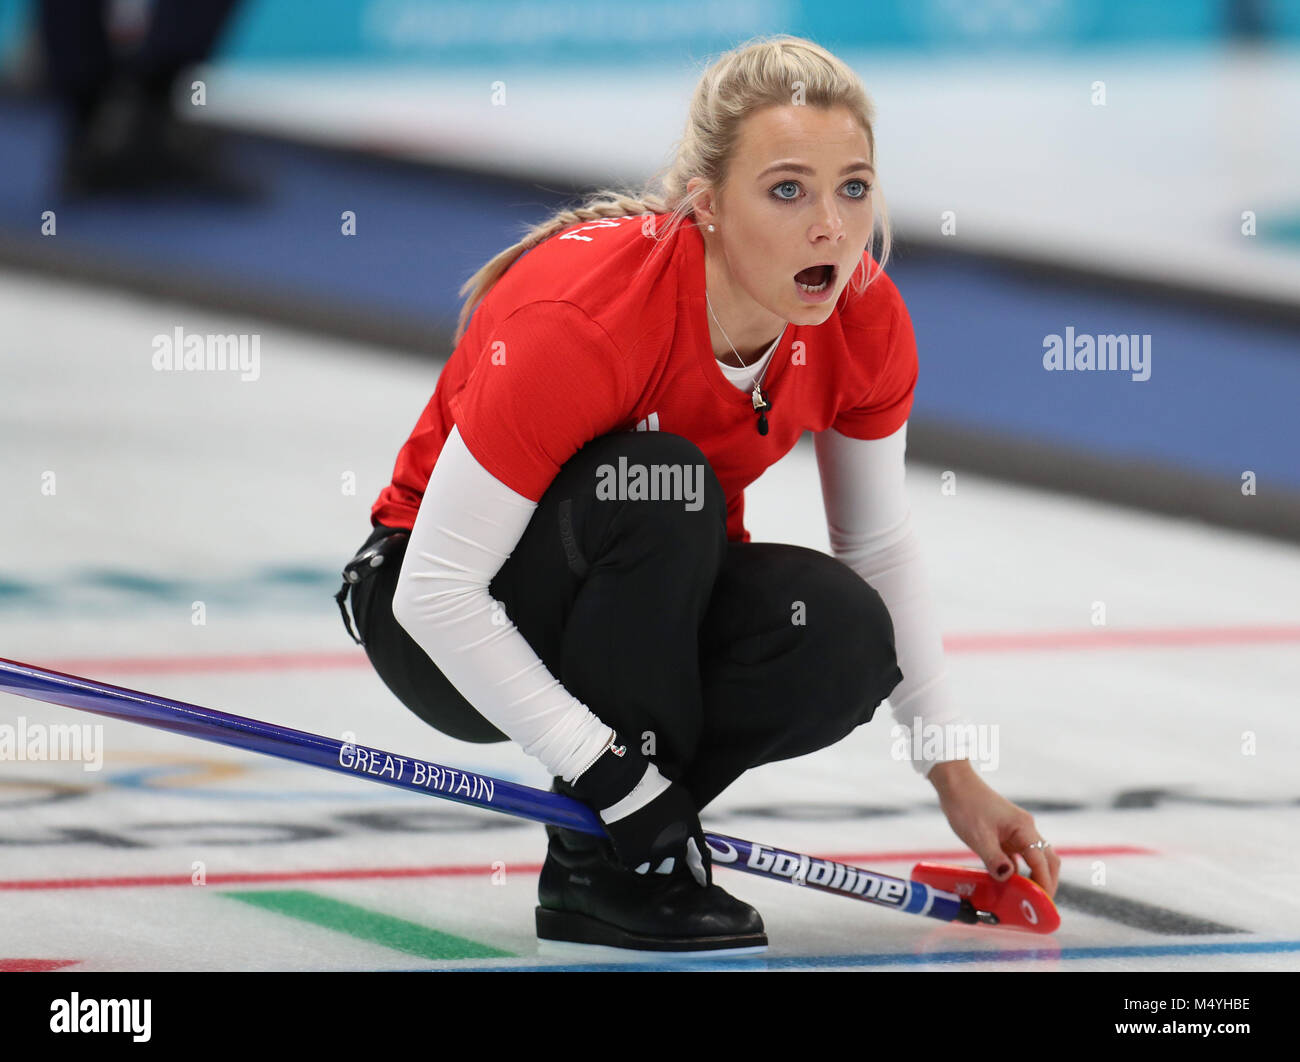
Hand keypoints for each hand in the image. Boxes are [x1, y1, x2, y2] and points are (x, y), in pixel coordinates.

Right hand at [601, 776, 710, 886]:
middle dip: (670, 856)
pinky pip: (637, 866)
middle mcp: (672, 848)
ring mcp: (652, 855)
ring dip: (652, 858)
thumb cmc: (655, 790)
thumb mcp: (682, 803)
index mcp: (687, 834)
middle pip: (675, 864)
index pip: (700, 859)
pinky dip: (636, 858)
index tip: (703, 882)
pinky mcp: (633, 859)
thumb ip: (689, 824)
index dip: (702, 872)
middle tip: (661, 844)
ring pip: (656, 867)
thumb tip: (692, 837)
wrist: (626, 789)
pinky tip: (632, 843)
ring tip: (645, 841)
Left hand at [929, 760, 1060, 898]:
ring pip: (1034, 858)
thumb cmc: (966, 806)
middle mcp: (1026, 829)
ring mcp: (1017, 831)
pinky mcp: (1006, 834)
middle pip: (1047, 860)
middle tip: (1039, 905)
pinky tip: (1011, 882)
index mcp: (1024, 828)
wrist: (955, 784)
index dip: (1045, 884)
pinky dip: (1020, 870)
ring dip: (1034, 876)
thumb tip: (1008, 878)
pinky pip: (1019, 855)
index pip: (1042, 862)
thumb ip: (994, 859)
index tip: (1043, 903)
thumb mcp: (978, 836)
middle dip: (1047, 882)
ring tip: (1028, 899)